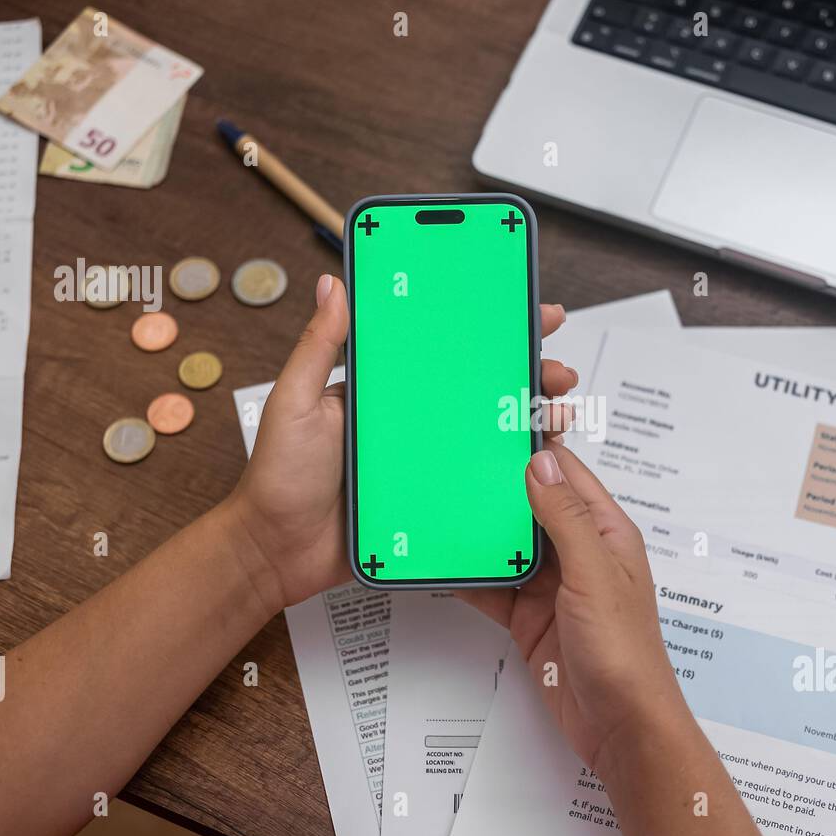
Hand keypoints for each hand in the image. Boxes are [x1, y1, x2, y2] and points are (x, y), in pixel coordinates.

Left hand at [227, 274, 577, 609]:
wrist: (278, 552)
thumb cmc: (279, 477)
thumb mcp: (294, 403)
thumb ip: (317, 348)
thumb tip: (332, 284)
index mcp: (383, 388)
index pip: (441, 347)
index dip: (483, 327)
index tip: (523, 307)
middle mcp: (410, 418)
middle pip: (478, 387)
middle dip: (525, 371)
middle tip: (557, 368)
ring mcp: (425, 458)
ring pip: (488, 430)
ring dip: (528, 418)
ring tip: (557, 414)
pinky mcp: (432, 496)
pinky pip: (478, 477)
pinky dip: (511, 468)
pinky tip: (537, 462)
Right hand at [457, 442, 694, 769]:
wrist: (620, 725)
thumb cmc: (626, 652)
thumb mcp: (593, 574)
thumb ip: (565, 519)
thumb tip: (541, 462)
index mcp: (606, 532)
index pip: (566, 474)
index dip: (533, 448)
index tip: (496, 425)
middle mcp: (579, 553)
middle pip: (532, 507)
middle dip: (497, 488)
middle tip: (453, 462)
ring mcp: (553, 586)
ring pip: (509, 546)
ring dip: (480, 533)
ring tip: (439, 506)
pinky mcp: (531, 617)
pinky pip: (494, 587)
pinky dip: (470, 577)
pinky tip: (443, 564)